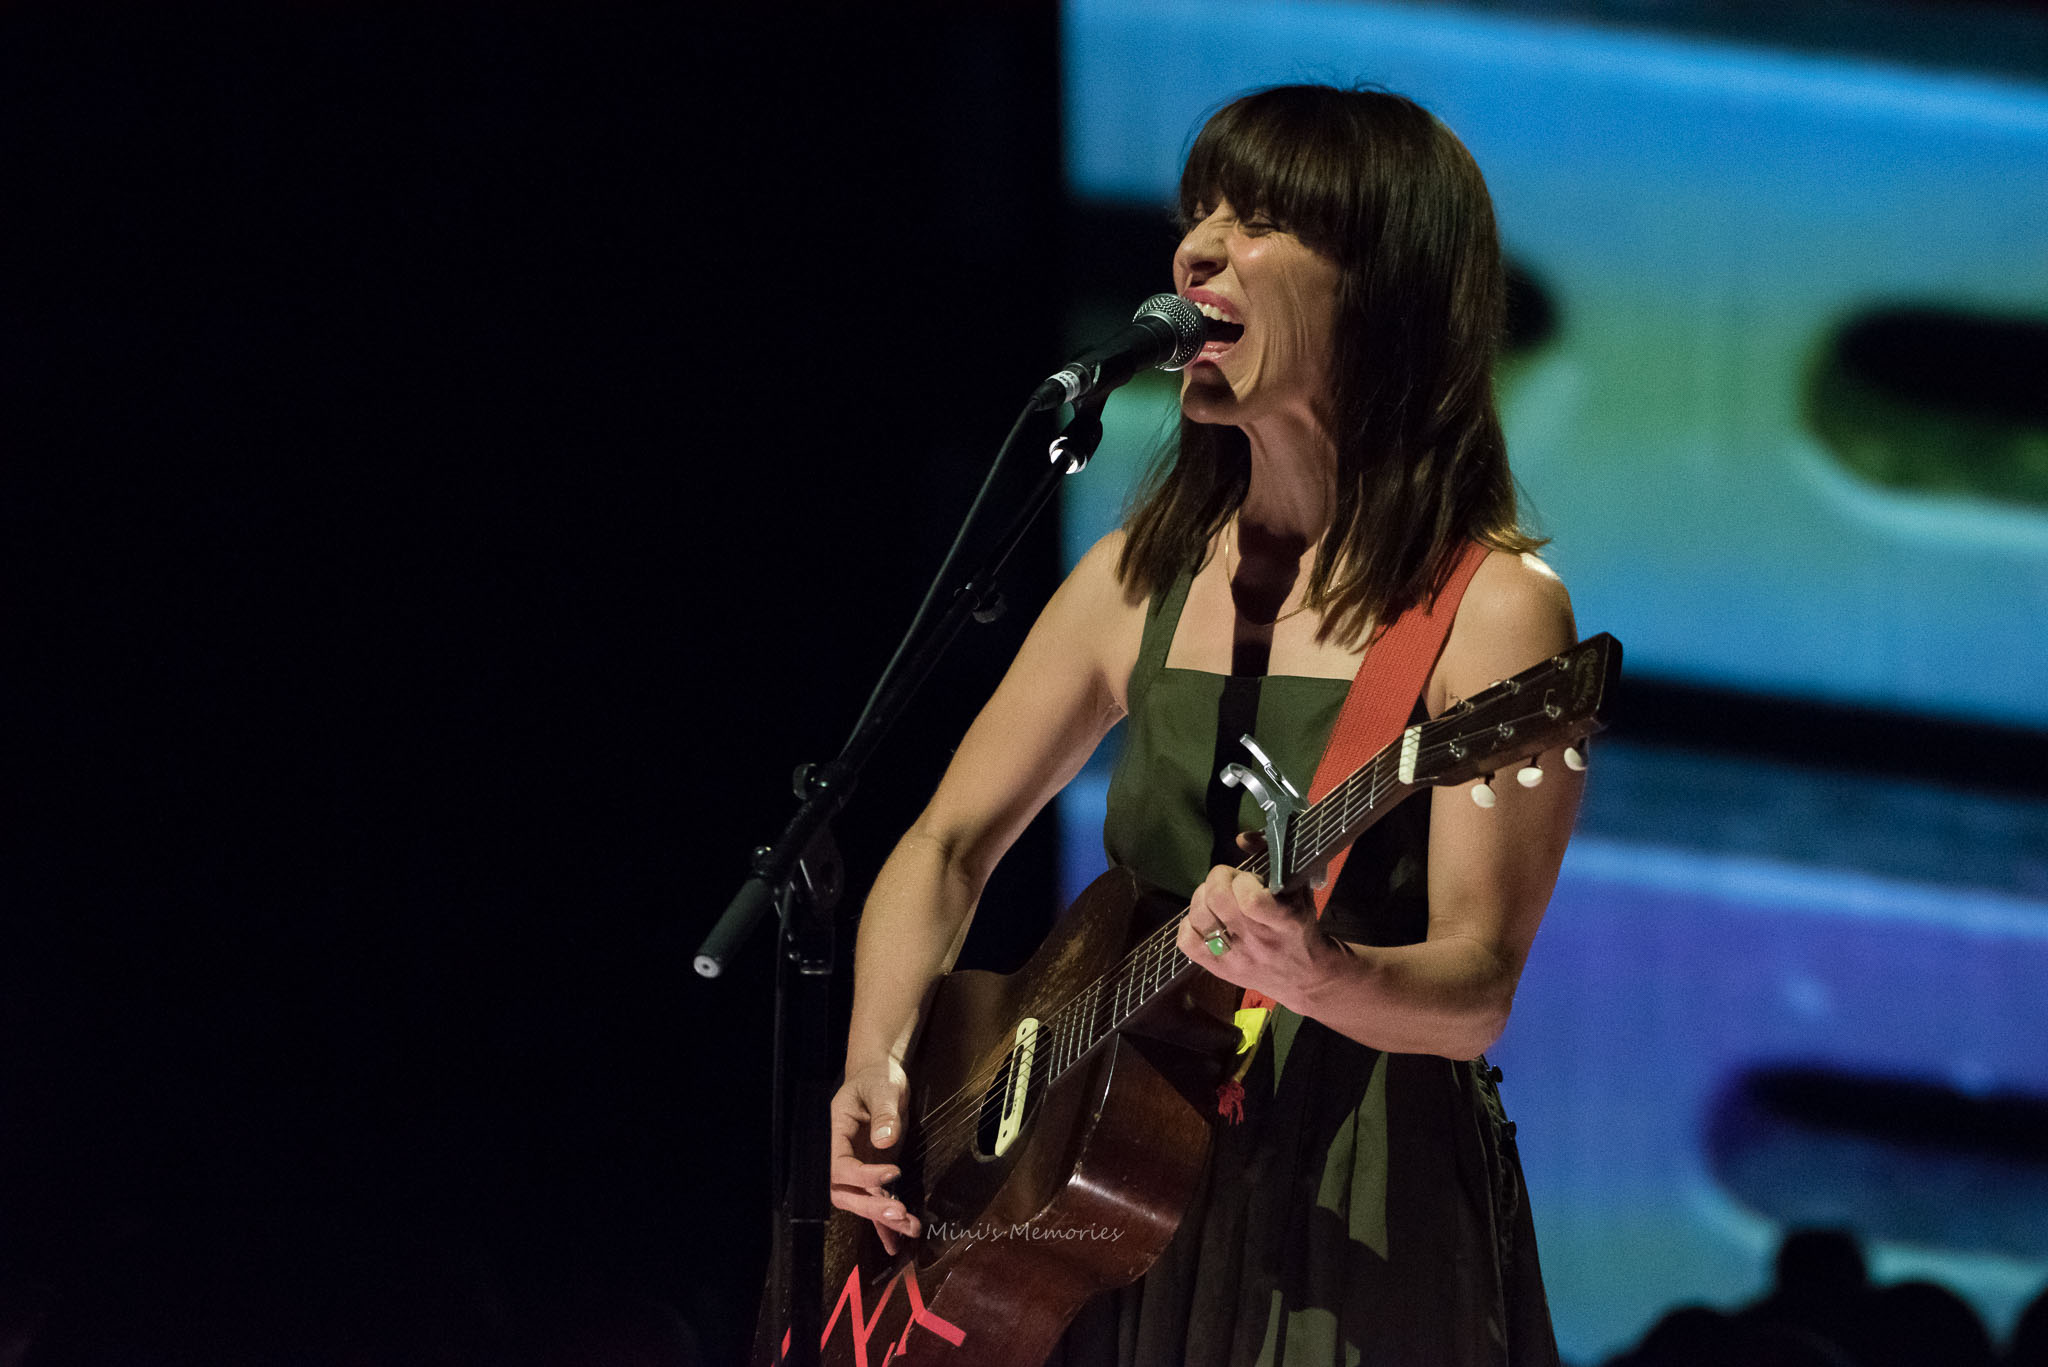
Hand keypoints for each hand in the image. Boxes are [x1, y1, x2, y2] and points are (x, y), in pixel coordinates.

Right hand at [828, 1059, 920, 1254]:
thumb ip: (884, 1112)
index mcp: (835, 1133)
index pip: (840, 1166)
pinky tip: (898, 1242)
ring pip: (861, 1203)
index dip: (863, 1176)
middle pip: (845, 1193)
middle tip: (899, 1214)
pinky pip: (874, 1202)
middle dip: (870, 1208)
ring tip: (910, 1229)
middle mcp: (841, 1155)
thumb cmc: (877, 1077)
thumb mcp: (883, 1087)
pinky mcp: (873, 1175)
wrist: (880, 1077)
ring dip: (883, 1220)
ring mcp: (857, 1167)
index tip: (892, 1172)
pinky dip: (884, 1225)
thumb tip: (884, 1140)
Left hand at [1176, 863, 1344, 1007]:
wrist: (1305, 978)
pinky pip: (1186, 942)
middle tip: (1228, 881)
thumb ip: (1275, 859)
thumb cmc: (1300, 927)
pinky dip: (1188, 924)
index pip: (1249, 899)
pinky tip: (1205, 919)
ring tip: (1215, 898)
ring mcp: (1236, 958)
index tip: (1249, 879)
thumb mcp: (1299, 891)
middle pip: (1217, 901)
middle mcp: (1258, 942)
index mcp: (1284, 922)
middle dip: (1218, 879)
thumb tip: (1242, 837)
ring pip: (1199, 918)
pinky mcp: (1219, 969)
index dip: (1242, 880)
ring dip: (1202, 897)